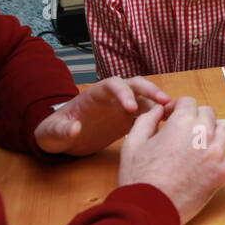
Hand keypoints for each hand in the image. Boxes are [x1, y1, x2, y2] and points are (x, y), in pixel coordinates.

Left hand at [35, 76, 172, 155]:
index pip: (113, 84)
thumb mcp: (51, 133)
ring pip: (145, 99)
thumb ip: (60, 130)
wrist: (62, 140)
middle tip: (165, 102)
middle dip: (151, 90)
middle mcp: (112, 97)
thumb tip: (75, 128)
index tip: (131, 108)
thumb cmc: (54, 132)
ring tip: (173, 113)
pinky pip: (147, 115)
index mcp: (95, 94)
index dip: (124, 93)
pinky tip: (169, 125)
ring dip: (159, 103)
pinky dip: (159, 117)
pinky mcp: (128, 120)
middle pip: (135, 85)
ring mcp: (122, 108)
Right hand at [118, 97, 224, 224]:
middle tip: (182, 131)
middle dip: (194, 117)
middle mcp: (203, 133)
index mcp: (181, 122)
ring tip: (202, 138)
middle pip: (207, 113)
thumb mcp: (133, 142)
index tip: (169, 118)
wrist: (148, 210)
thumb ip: (146, 119)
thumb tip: (158, 109)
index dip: (177, 108)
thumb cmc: (138, 177)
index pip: (188, 102)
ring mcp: (217, 152)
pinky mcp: (224, 172)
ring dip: (214, 128)